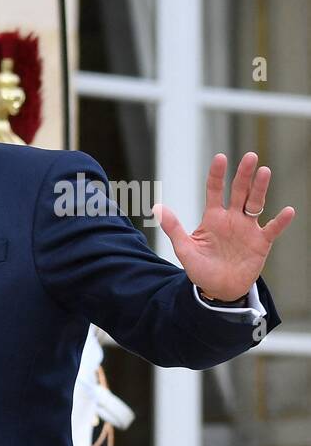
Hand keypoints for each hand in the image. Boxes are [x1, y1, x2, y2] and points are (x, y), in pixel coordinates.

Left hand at [154, 152, 295, 300]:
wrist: (218, 288)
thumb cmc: (201, 268)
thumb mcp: (184, 248)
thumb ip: (174, 228)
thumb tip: (157, 207)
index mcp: (213, 218)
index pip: (215, 191)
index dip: (217, 175)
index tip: (220, 158)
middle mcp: (232, 219)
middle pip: (239, 192)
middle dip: (244, 175)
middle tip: (250, 157)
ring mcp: (248, 229)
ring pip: (256, 204)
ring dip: (260, 189)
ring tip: (264, 172)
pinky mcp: (261, 242)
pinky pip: (272, 229)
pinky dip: (280, 221)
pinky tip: (287, 211)